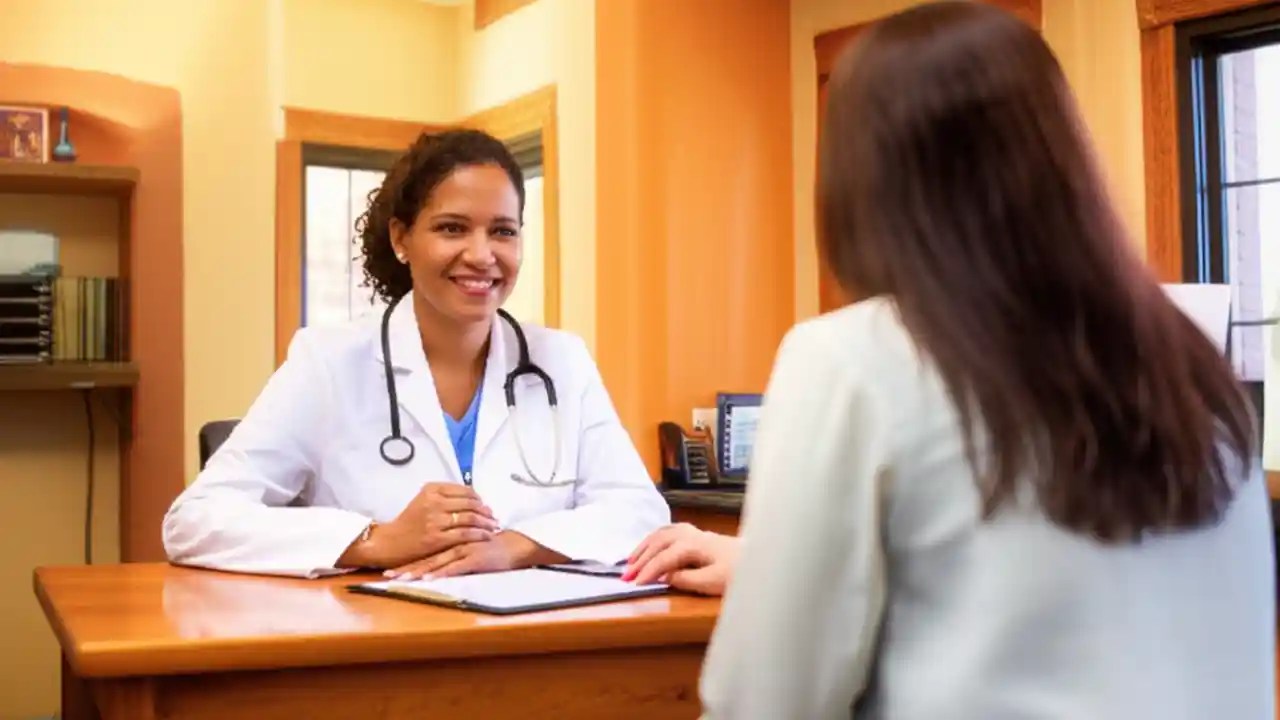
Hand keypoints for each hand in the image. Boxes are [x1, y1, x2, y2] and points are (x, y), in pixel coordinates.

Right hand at [338, 483, 498, 568]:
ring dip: (486, 523)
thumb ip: (444, 497)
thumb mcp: (423, 501)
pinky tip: (486, 537)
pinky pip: (464, 534)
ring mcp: (435, 520)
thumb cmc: (409, 522)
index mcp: (431, 490)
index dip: (478, 499)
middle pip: (470, 504)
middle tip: (494, 517)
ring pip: (470, 518)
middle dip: (486, 511)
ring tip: (494, 527)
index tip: (485, 505)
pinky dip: (479, 535)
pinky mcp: (436, 538)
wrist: (390, 542)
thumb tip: (472, 499)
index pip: (464, 490)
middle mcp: (433, 502)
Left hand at [384, 531, 566, 579]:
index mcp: (451, 541)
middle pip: (426, 557)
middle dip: (406, 566)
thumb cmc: (492, 546)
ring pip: (437, 562)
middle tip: (388, 574)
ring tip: (402, 578)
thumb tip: (437, 563)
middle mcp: (454, 545)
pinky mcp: (475, 559)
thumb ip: (453, 550)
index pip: (425, 551)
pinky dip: (442, 573)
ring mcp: (464, 551)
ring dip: (419, 571)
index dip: (407, 559)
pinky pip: (455, 567)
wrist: (514, 545)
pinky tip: (429, 579)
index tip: (389, 567)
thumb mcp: (470, 546)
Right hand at [622, 523, 738, 595]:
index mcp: (695, 545)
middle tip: (626, 575)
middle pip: (660, 542)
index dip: (648, 571)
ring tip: (631, 560)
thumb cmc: (741, 573)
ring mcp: (697, 533)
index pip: (664, 557)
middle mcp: (693, 534)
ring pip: (663, 533)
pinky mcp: (701, 536)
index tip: (634, 584)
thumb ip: (686, 579)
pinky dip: (656, 538)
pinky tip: (652, 545)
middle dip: (641, 558)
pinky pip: (670, 531)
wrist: (766, 559)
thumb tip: (664, 577)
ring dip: (645, 546)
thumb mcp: (714, 582)